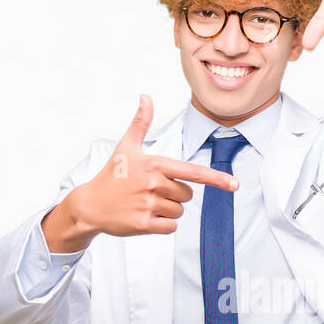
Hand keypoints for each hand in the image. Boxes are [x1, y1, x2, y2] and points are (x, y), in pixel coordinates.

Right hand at [42, 95, 236, 250]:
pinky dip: (162, 225)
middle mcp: (154, 183)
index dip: (216, 178)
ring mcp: (148, 204)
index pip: (193, 172)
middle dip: (175, 195)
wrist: (89, 204)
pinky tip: (145, 217)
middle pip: (187, 195)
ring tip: (145, 203)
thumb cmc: (111, 175)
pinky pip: (170, 227)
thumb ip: (140, 123)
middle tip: (151, 191)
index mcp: (155, 164)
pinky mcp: (144, 224)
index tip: (234, 184)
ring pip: (179, 212)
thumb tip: (146, 97)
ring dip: (167, 211)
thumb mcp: (126, 147)